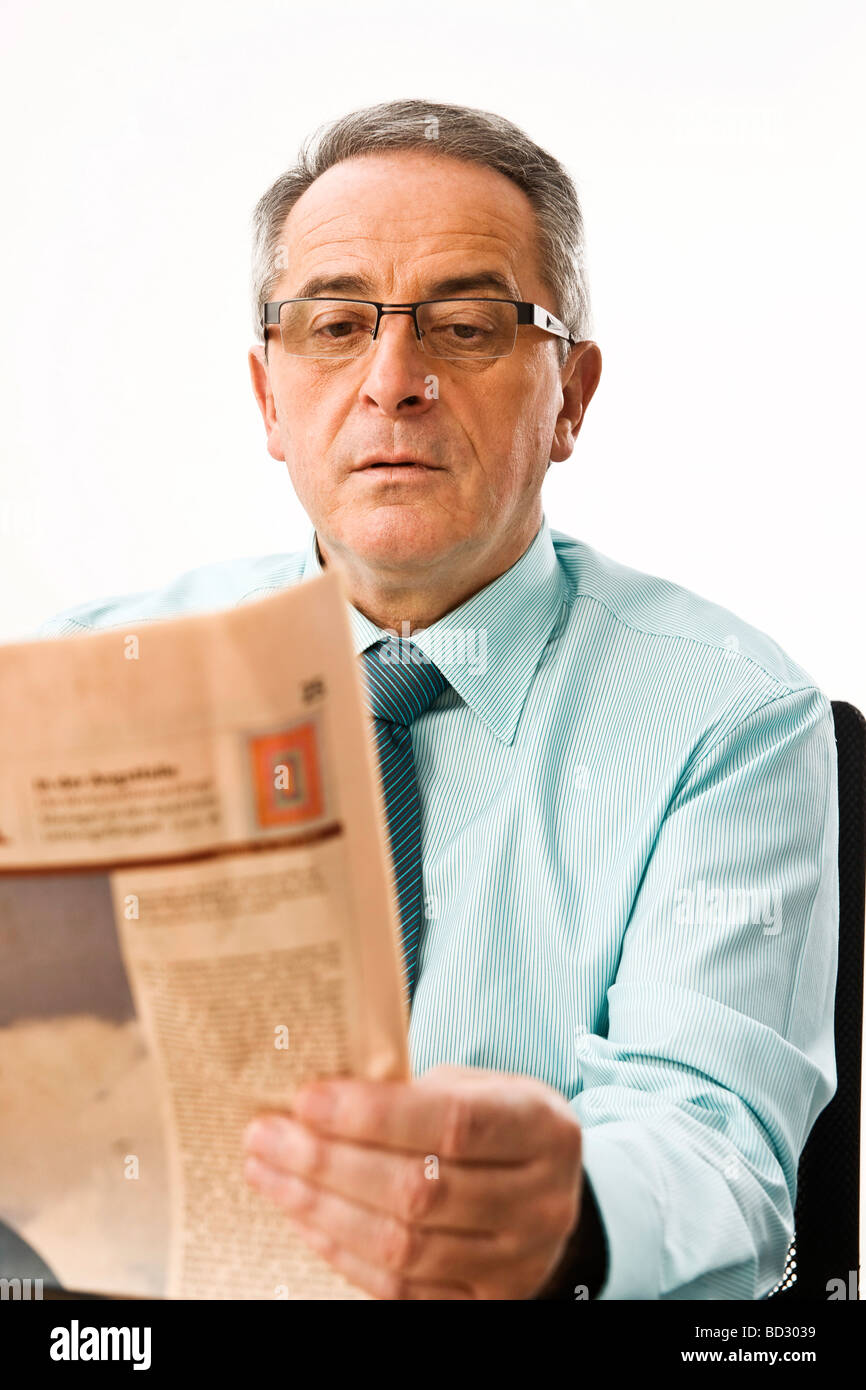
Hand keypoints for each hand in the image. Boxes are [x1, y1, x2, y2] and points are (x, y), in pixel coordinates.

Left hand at [242, 1063, 583, 1299]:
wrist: (551, 1191)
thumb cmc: (498, 1121)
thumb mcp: (480, 1087)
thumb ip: (417, 1092)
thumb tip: (320, 1101)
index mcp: (544, 1130)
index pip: (452, 1124)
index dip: (373, 1115)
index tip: (307, 1099)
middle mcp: (541, 1203)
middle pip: (420, 1190)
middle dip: (328, 1163)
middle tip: (267, 1136)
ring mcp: (517, 1264)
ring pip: (403, 1247)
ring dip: (322, 1209)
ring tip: (271, 1174)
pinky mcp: (486, 1305)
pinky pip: (401, 1290)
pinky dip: (343, 1253)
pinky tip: (306, 1217)